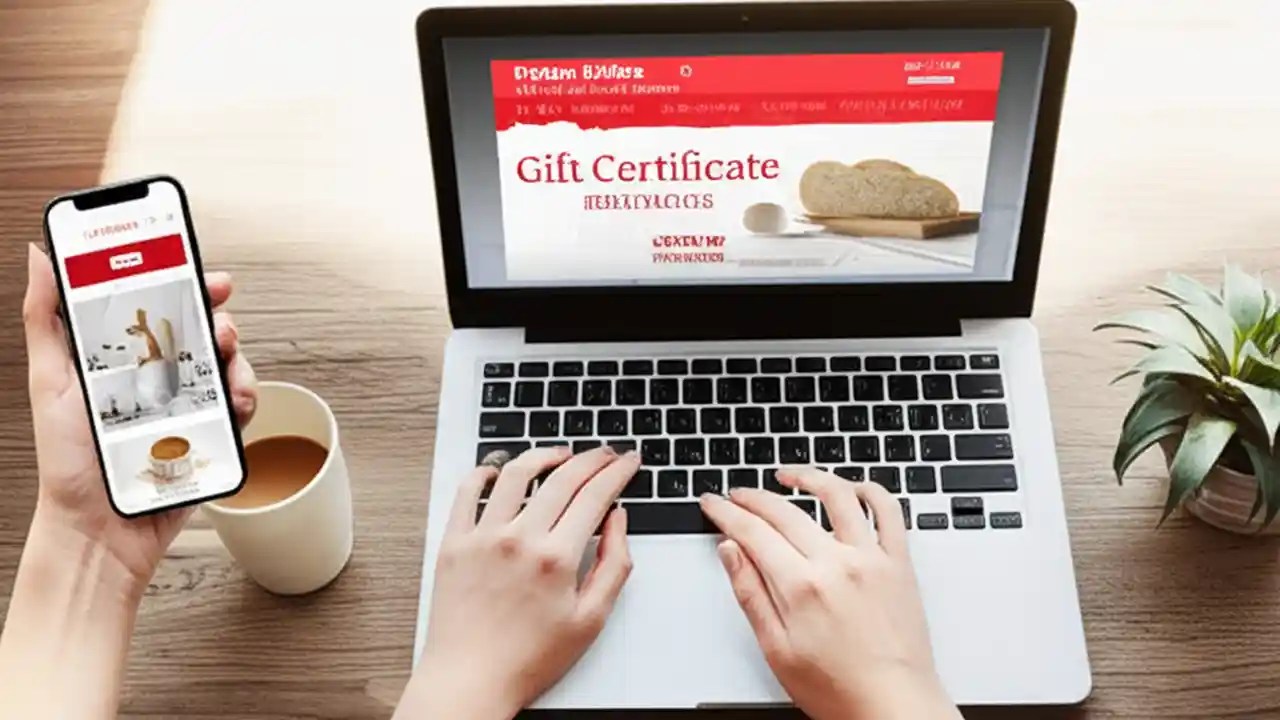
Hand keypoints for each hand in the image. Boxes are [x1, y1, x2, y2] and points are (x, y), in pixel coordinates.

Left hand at [22, 243, 258, 591]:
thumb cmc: (69, 463)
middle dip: (221, 319)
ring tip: (227, 371)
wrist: (99, 527)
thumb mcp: (50, 381)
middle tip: (220, 325)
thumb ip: (46, 319)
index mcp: (125, 359)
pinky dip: (245, 399)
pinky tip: (234, 404)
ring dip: (238, 360)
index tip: (203, 275)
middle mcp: (161, 377)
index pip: (160, 307)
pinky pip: (242, 407)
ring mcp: (190, 406)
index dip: (186, 284)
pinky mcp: (212, 435)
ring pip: (230, 364)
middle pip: (204, 330)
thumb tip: (41, 258)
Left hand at [402, 447, 635, 719]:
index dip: (617, 472)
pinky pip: (467, 493)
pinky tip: (498, 470)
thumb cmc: (528, 659)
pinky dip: (484, 473)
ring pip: (515, 474)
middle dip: (591, 458)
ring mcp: (482, 537)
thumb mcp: (590, 620)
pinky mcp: (453, 543)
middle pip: (562, 477)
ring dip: (543, 456)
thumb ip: (613, 565)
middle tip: (605, 454)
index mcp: (556, 558)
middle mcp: (518, 539)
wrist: (470, 680)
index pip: (594, 495)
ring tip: (560, 455)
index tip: (628, 462)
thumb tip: (618, 520)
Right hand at [700, 468, 960, 719]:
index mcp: (802, 587)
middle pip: (785, 510)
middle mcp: (838, 564)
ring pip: (837, 495)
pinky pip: (888, 510)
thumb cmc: (838, 690)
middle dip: (753, 497)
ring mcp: (872, 559)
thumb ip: (751, 595)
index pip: (752, 532)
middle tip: (736, 495)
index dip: (726, 513)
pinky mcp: (899, 563)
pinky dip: (868, 490)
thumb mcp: (777, 650)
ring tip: (787, 476)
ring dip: (807, 477)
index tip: (713, 503)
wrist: (894, 707)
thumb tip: (730, 552)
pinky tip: (851, 489)